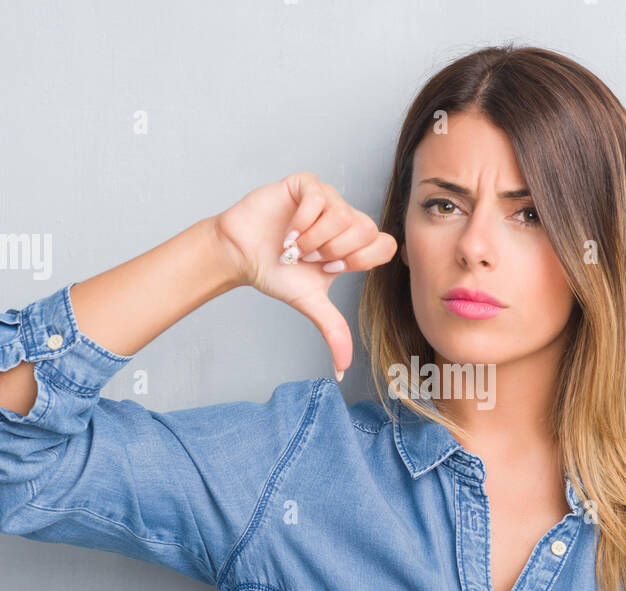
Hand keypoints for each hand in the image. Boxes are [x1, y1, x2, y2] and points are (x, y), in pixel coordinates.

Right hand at [213, 172, 397, 379]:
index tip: (330, 269)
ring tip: (296, 247)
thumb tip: (342, 371)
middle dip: (334, 252)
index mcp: (355, 242)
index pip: (384, 245)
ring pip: (342, 214)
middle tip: (310, 259)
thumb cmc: (277, 273)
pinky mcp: (305, 184)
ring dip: (315, 240)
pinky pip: (319, 197)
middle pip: (366, 229)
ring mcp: (326, 198)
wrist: (241, 256)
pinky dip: (302, 222)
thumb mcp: (312, 304)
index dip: (357, 260)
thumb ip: (334, 331)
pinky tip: (287, 233)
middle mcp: (345, 217)